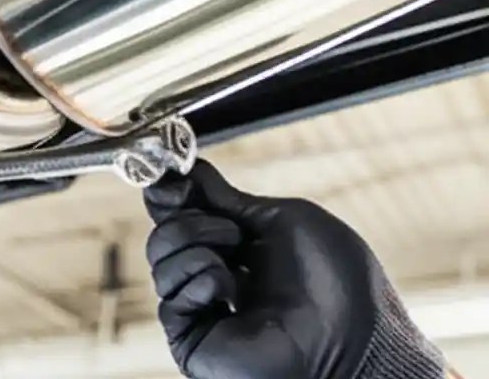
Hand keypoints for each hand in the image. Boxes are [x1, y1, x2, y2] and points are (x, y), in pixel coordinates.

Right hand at [144, 160, 443, 378]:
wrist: (353, 341)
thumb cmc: (339, 284)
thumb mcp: (286, 220)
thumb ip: (233, 199)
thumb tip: (192, 173)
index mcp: (240, 249)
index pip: (185, 215)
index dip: (173, 194)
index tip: (173, 177)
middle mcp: (217, 276)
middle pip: (165, 233)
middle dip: (190, 219)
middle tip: (230, 231)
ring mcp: (203, 308)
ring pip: (161, 259)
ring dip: (195, 245)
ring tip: (236, 260)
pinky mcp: (193, 338)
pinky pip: (169, 298)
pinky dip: (198, 279)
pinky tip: (227, 289)